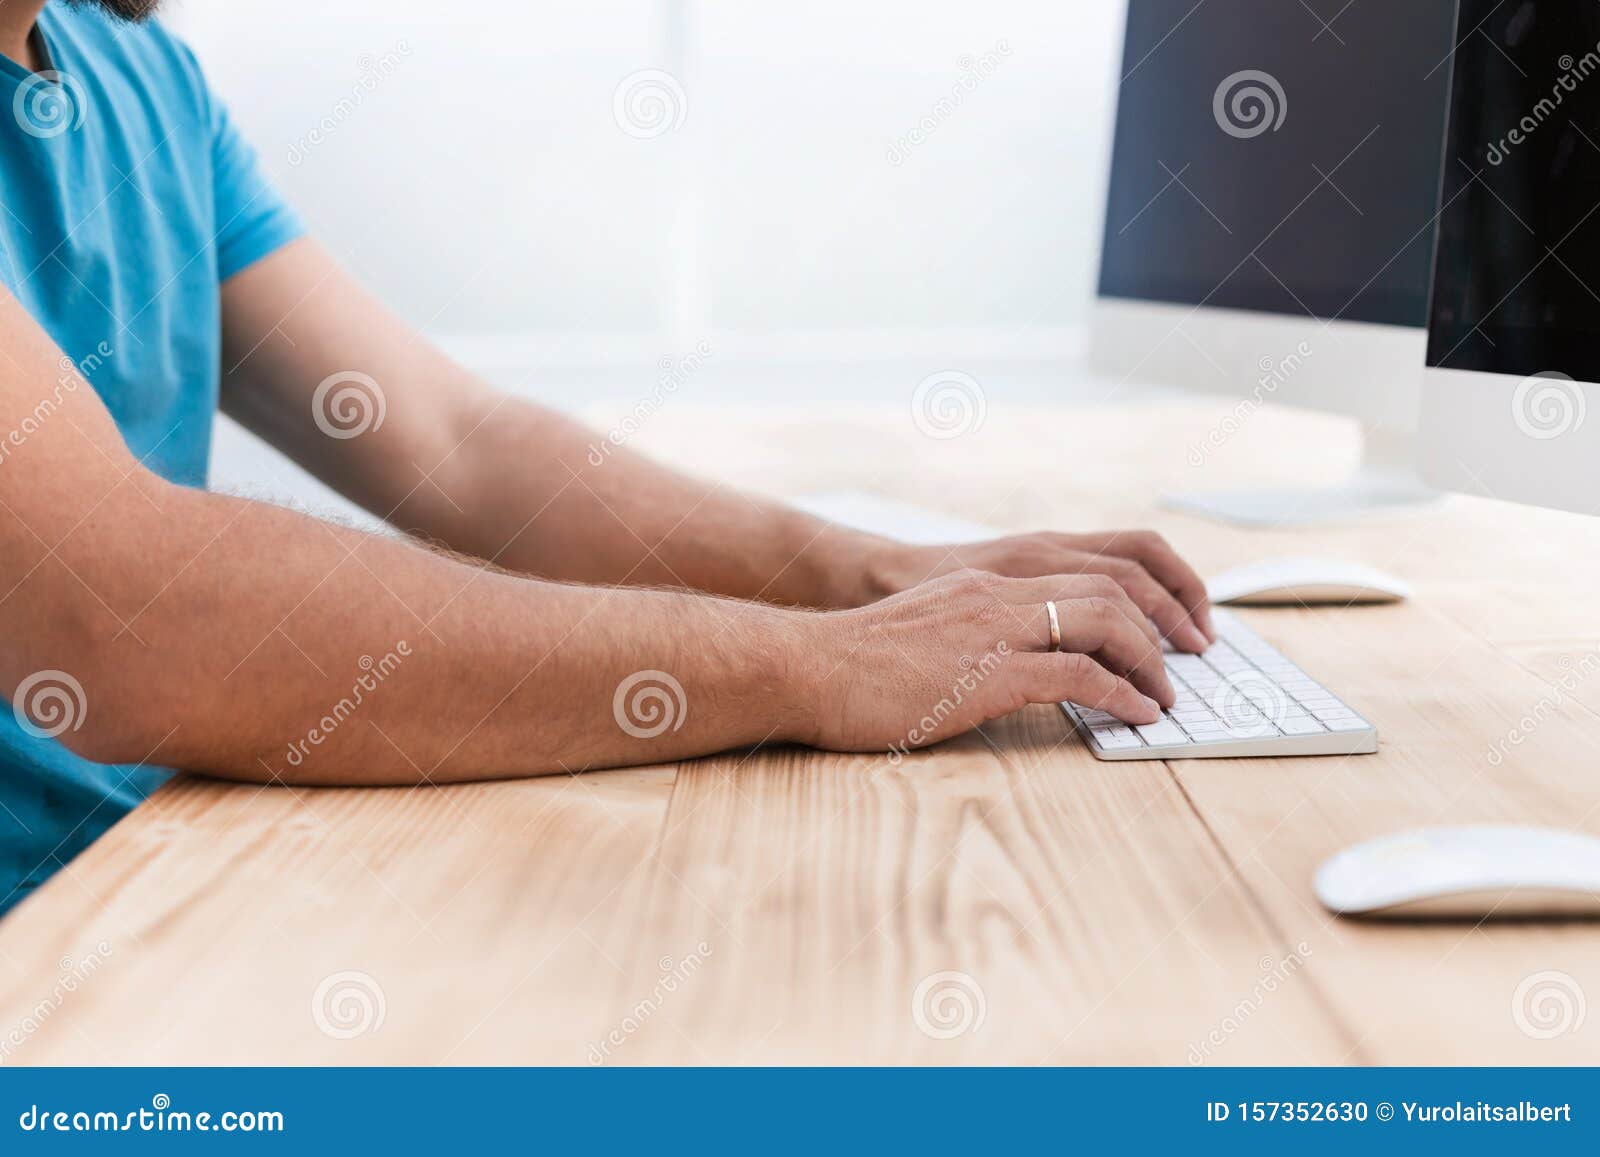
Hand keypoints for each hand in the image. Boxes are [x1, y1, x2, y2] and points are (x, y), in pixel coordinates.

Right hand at [797, 569, 1175, 753]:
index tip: (1159, 634)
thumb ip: (969, 639)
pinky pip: (1077, 673)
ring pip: (1103, 621)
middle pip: (1108, 587)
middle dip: (1160, 623)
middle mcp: (996, 595)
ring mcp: (993, 630)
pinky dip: (1121, 693)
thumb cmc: (853, 667)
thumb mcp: (924, 638)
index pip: (1083, 573)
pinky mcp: (987, 673)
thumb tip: (1006, 671)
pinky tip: (1137, 714)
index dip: (1135, 600)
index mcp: (983, 586)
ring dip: (1149, 659)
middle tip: (1185, 661)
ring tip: (1167, 694)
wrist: (808, 669)